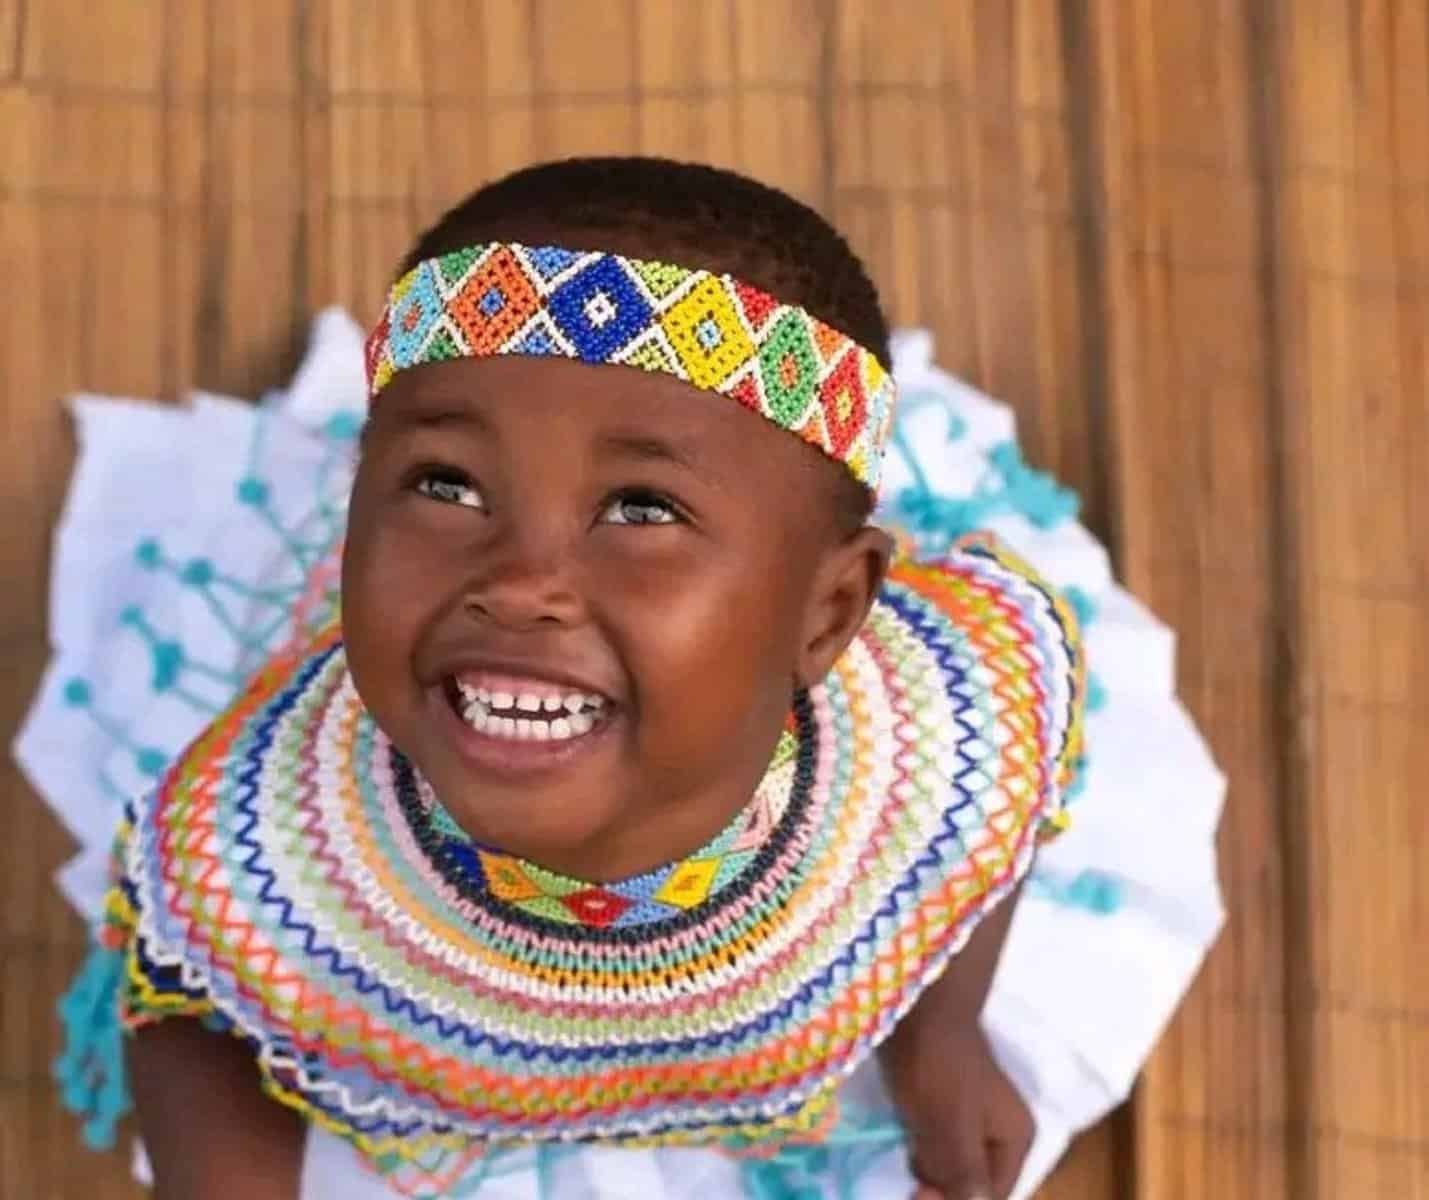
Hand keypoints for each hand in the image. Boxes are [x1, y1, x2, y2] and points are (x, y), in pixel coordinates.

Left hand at [879, 1022, 1033, 1199]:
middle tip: (910, 1183)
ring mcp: (969, 1115)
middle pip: (972, 1183)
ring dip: (927, 1172)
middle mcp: (998, 1131)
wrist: (914, 1004)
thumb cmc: (937, 1067)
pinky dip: (919, 1150)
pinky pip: (934, 1142)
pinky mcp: (941, 1103)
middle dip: (941, 1188)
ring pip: (950, 1164)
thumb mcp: (953, 1129)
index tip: (919, 1193)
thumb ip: (965, 1177)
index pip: (992, 1197)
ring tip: (906, 1159)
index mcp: (1014, 1139)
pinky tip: (903, 1146)